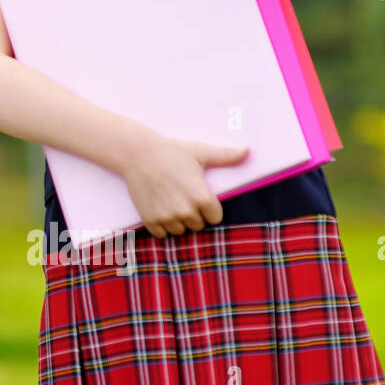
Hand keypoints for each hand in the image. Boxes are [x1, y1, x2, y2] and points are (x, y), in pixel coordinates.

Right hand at [120, 132, 248, 237]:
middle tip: (182, 197)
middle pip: (198, 225)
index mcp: (202, 197)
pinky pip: (162, 234)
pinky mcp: (150, 220)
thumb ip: (226, 156)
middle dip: (193, 215)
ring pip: (180, 231)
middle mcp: (186, 210)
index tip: (198, 197)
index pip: (215, 218)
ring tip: (169, 202)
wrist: (137, 153)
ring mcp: (167, 217)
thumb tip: (248, 150)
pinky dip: (161, 226)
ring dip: (177, 221)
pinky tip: (159, 209)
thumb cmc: (171, 152)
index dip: (208, 208)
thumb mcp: (200, 153)